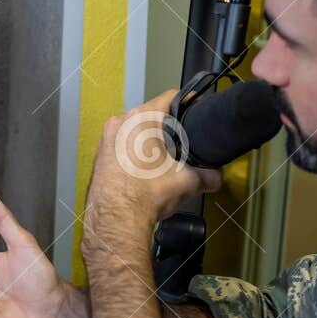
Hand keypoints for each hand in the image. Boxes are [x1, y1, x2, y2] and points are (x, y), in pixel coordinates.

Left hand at [84, 90, 221, 259]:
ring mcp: (106, 139)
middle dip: (168, 126)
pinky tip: (146, 171)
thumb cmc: (146, 193)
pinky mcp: (99, 157)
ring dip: (150, 141)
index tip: (196, 109)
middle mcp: (119, 123)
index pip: (170, 97)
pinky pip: (122, 146)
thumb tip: (217, 177)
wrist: (115, 220)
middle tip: (184, 140)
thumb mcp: (186, 181)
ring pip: (135, 132)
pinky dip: (135, 154)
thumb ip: (207, 175)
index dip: (188, 101)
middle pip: (151, 115)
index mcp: (141, 118)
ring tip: (165, 159)